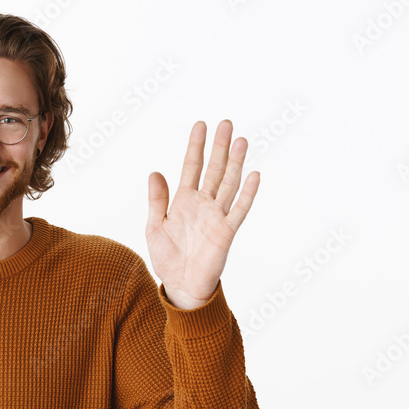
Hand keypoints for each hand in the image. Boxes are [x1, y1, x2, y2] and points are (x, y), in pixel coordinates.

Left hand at [146, 119, 260, 309]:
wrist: (181, 285)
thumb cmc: (167, 258)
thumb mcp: (155, 226)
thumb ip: (157, 200)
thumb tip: (155, 172)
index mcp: (184, 200)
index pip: (191, 166)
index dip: (196, 146)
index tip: (201, 125)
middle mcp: (203, 204)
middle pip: (214, 169)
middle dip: (219, 147)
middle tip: (226, 123)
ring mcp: (217, 216)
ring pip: (228, 183)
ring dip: (235, 162)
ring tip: (241, 140)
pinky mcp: (226, 231)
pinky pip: (239, 209)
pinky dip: (247, 193)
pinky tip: (254, 174)